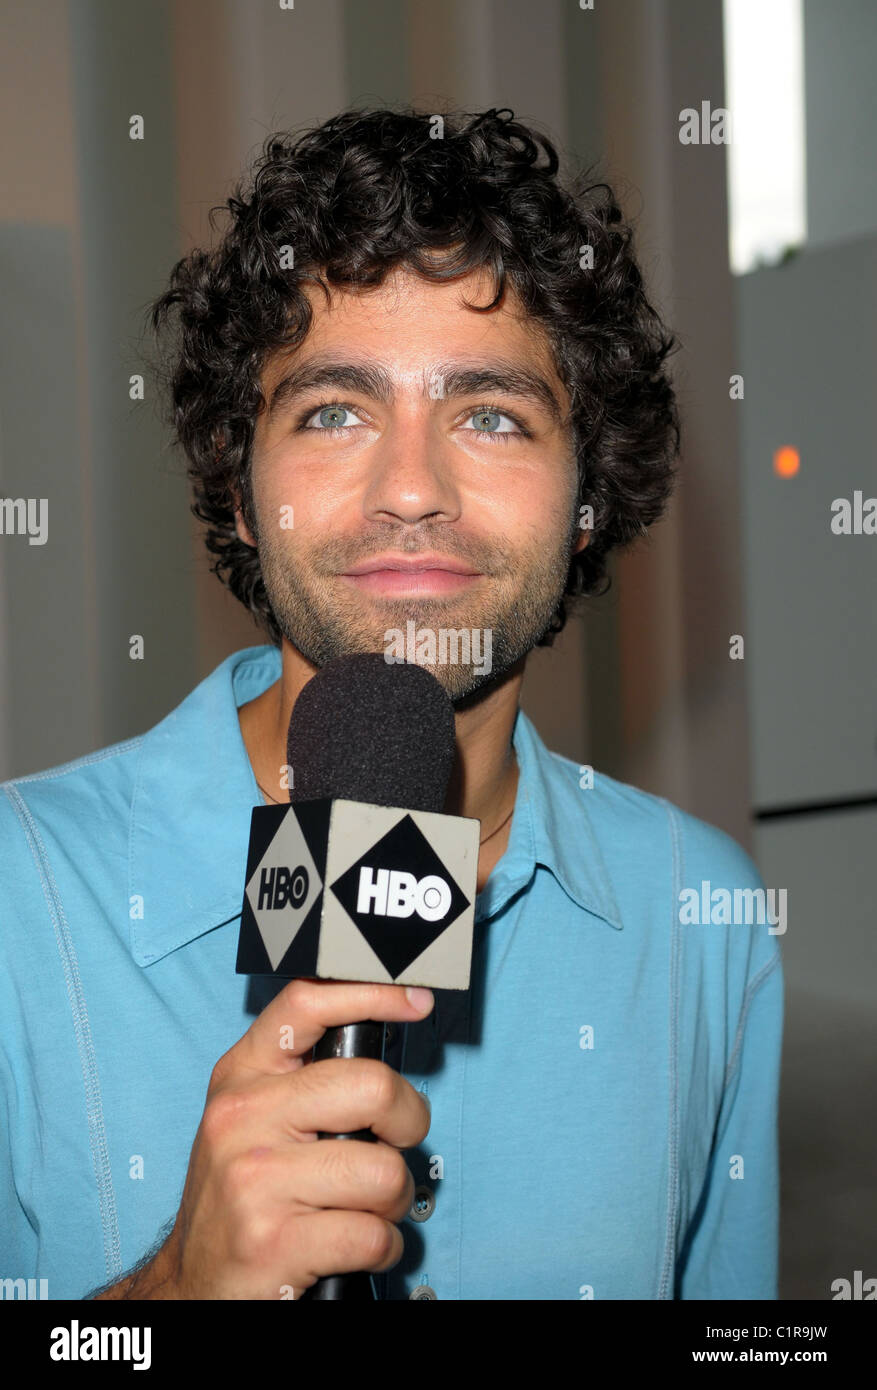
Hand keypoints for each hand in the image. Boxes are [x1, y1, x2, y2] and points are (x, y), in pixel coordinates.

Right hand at [135, 979, 433, 1298]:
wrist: (192, 1284)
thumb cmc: (241, 1196)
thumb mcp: (253, 1118)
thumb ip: (304, 1076)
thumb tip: (384, 1033)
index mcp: (243, 1076)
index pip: (307, 1004)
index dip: (372, 992)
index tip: (416, 999)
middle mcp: (242, 1117)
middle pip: (373, 1086)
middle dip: (408, 1121)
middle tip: (394, 1144)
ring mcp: (255, 1180)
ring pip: (385, 1171)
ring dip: (392, 1201)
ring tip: (362, 1208)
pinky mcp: (273, 1243)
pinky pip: (374, 1235)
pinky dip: (383, 1249)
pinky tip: (355, 1248)